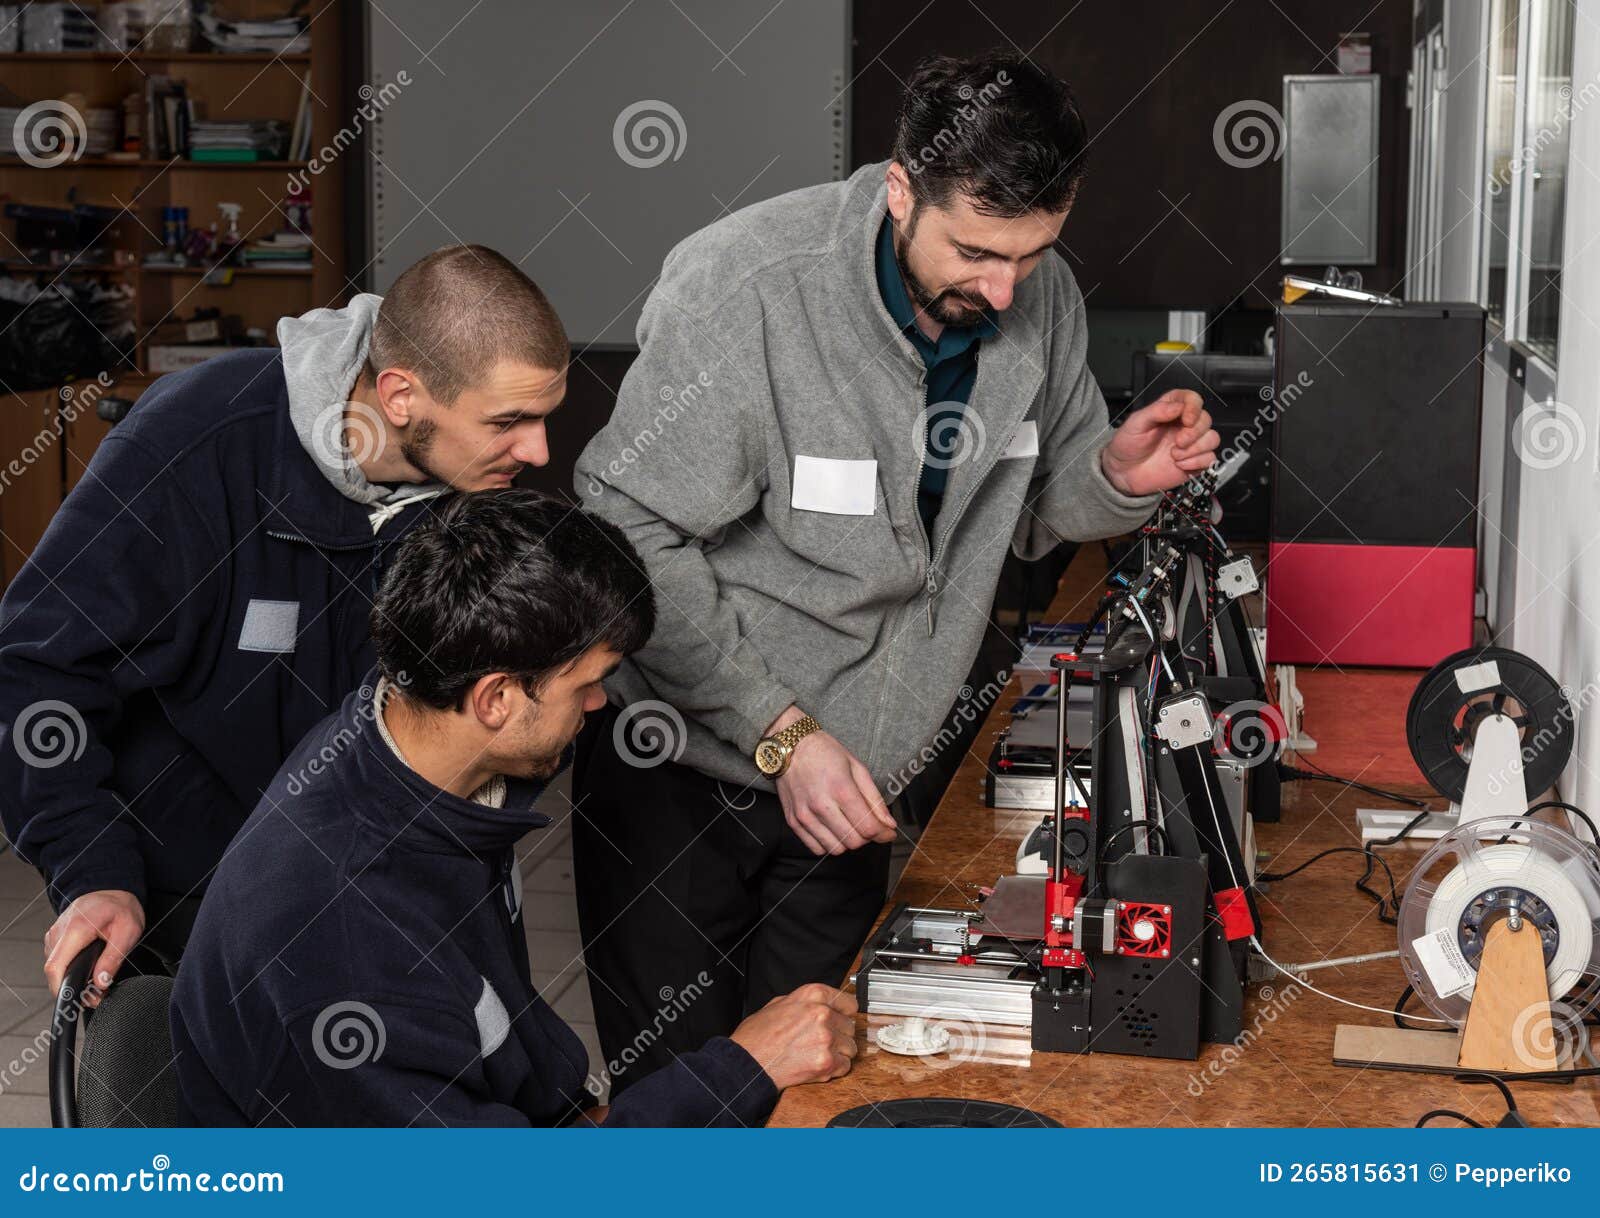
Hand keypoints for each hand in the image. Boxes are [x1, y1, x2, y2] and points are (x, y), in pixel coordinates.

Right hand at [43, 890, 143, 1003]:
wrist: (111, 889)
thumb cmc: (120, 907)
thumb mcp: (128, 931)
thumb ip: (113, 958)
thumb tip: (101, 982)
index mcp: (76, 929)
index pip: (55, 967)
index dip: (62, 989)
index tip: (79, 999)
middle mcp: (59, 931)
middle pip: (53, 971)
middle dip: (71, 988)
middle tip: (95, 995)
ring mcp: (54, 934)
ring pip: (55, 966)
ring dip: (71, 978)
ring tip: (94, 981)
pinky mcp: (55, 937)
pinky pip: (57, 959)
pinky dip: (69, 967)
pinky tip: (86, 967)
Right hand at [731, 983, 858, 1089]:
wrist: (748, 1062)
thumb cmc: (758, 1035)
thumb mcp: (780, 1003)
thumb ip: (806, 1002)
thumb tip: (823, 1005)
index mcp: (813, 995)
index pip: (850, 1002)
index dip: (844, 1013)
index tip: (842, 1019)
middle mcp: (823, 1013)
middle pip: (850, 1026)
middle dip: (839, 1034)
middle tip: (822, 1041)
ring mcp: (826, 1038)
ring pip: (850, 1047)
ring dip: (838, 1052)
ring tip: (817, 1053)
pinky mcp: (826, 1061)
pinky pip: (845, 1066)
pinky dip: (834, 1068)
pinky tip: (817, 1064)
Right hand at [766, 706, 896, 854]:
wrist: (789, 747)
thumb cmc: (824, 753)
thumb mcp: (857, 768)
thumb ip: (874, 798)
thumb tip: (888, 824)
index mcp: (841, 789)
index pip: (868, 828)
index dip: (883, 834)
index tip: (887, 832)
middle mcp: (821, 806)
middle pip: (854, 842)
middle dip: (866, 837)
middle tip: (866, 825)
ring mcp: (805, 816)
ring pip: (835, 849)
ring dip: (847, 841)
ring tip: (847, 824)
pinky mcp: (793, 822)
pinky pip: (816, 848)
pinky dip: (828, 843)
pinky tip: (831, 828)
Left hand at [1100, 389, 1218, 494]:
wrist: (1123, 473)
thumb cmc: (1127, 445)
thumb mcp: (1136, 423)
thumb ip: (1157, 411)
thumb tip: (1178, 406)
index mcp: (1170, 411)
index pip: (1192, 399)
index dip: (1194, 407)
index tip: (1186, 419)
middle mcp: (1183, 426)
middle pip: (1206, 419)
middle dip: (1194, 432)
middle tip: (1178, 442)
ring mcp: (1190, 444)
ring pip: (1212, 438)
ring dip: (1196, 448)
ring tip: (1175, 455)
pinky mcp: (1193, 462)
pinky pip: (1210, 459)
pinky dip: (1196, 462)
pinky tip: (1179, 464)